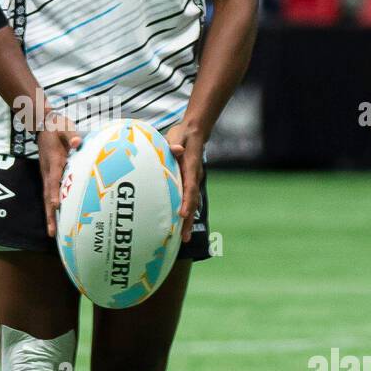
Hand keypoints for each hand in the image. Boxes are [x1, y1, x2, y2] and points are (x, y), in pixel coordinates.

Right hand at [37, 113, 81, 238]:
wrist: (42, 124)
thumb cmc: (56, 125)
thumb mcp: (64, 126)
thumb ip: (70, 134)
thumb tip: (77, 142)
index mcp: (54, 160)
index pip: (53, 179)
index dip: (55, 192)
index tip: (56, 205)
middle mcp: (48, 171)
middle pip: (48, 196)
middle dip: (50, 214)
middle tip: (52, 232)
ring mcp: (46, 175)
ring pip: (47, 198)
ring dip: (49, 215)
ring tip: (52, 233)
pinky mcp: (48, 177)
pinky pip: (49, 194)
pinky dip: (51, 208)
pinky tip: (55, 219)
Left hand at [165, 121, 204, 243]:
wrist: (194, 133)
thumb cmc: (182, 134)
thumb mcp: (177, 136)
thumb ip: (175, 143)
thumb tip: (177, 150)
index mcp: (191, 168)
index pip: (190, 188)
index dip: (187, 202)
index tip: (182, 215)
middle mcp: (195, 177)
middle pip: (193, 201)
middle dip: (189, 219)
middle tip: (185, 237)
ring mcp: (193, 181)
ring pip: (192, 203)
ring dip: (188, 219)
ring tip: (184, 237)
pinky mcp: (190, 182)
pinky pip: (189, 199)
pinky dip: (186, 211)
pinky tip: (181, 223)